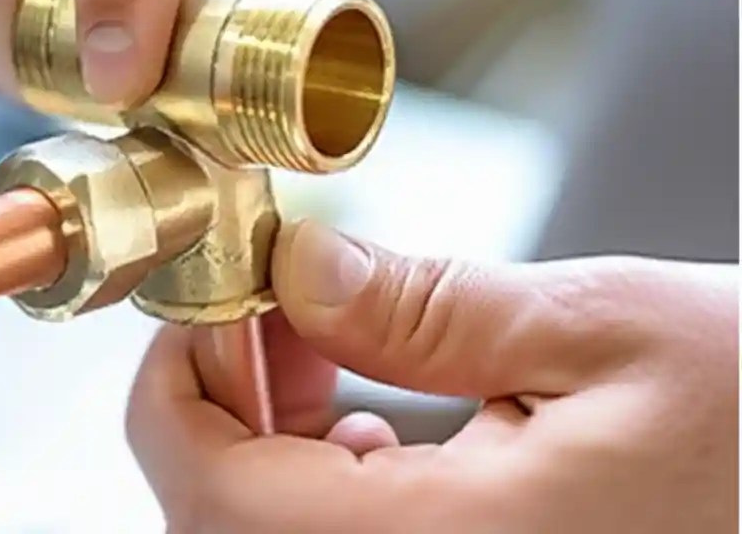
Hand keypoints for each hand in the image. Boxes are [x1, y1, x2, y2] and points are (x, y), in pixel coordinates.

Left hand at [127, 221, 738, 531]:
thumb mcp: (605, 333)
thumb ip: (426, 309)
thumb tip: (300, 271)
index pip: (208, 491)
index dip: (176, 386)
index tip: (210, 304)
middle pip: (223, 521)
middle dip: (223, 405)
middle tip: (283, 317)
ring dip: (264, 447)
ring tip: (333, 361)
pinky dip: (320, 494)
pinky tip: (382, 439)